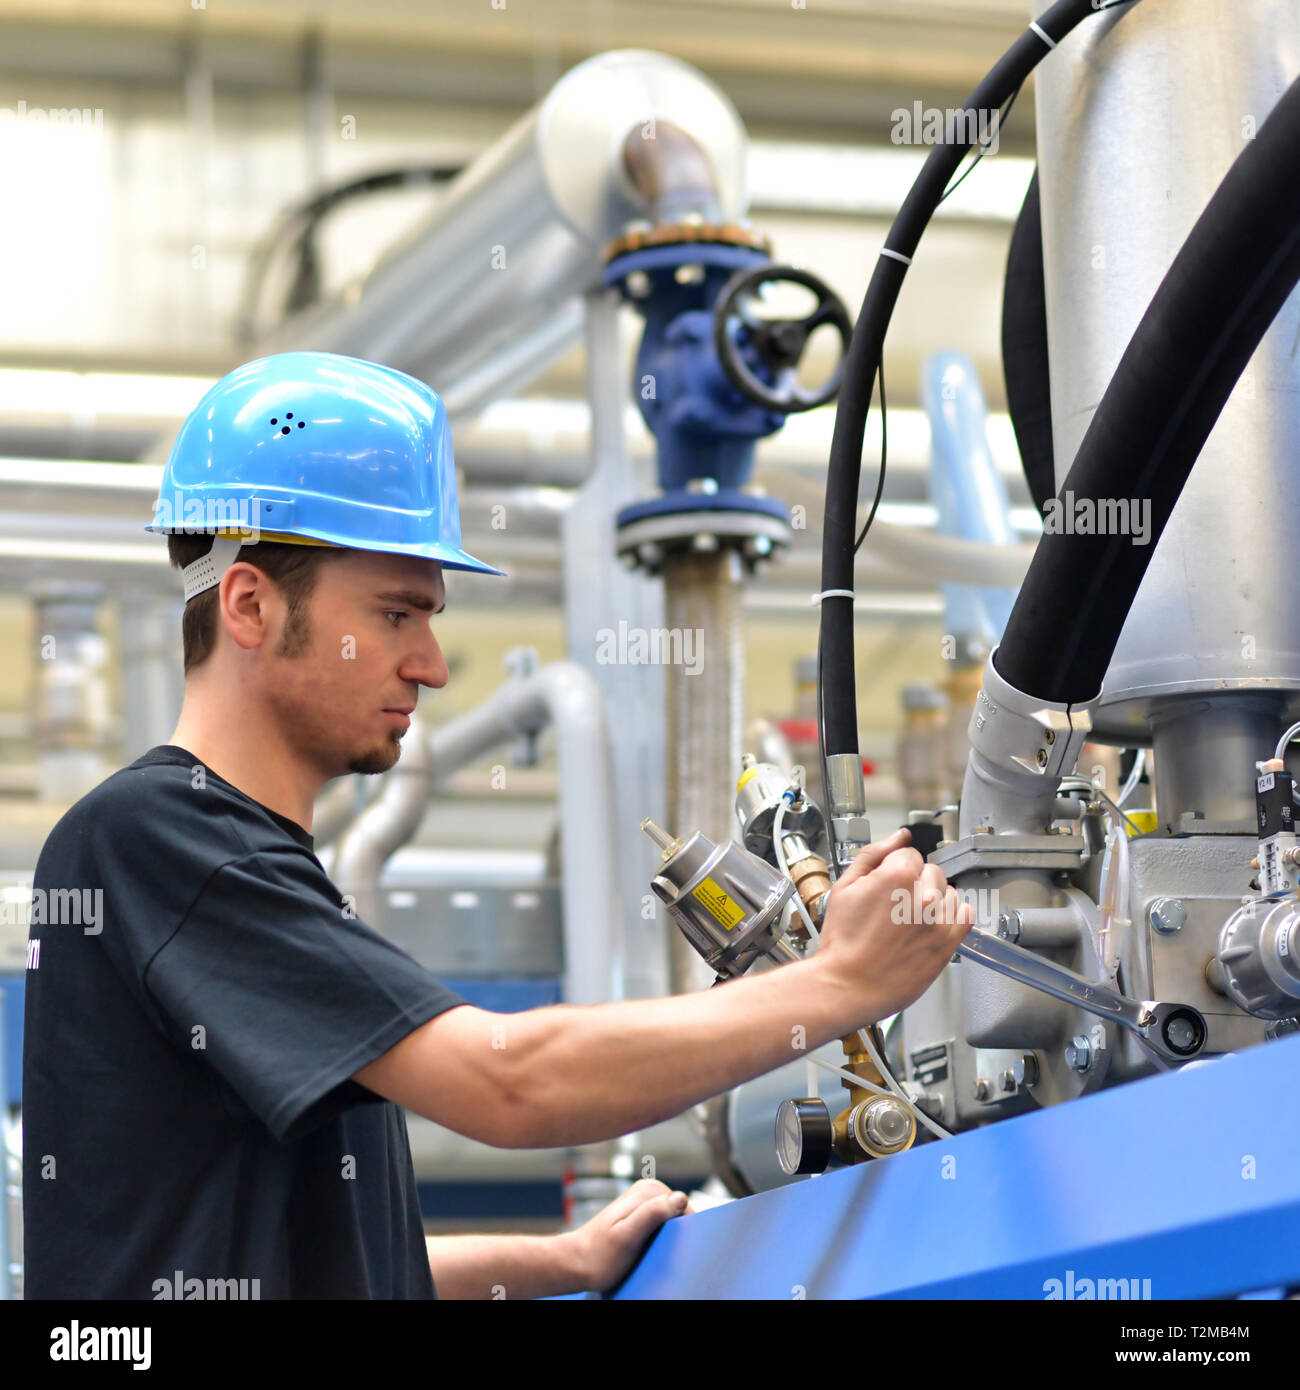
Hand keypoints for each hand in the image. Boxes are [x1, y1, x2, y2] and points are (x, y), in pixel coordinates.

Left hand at [561, 1178, 692, 1292]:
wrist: (576, 1263)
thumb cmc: (600, 1255)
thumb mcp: (627, 1236)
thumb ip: (652, 1214)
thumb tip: (681, 1198)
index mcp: (649, 1190)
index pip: (685, 1209)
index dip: (683, 1232)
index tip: (668, 1250)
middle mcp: (648, 1191)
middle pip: (680, 1214)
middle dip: (676, 1234)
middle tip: (656, 1253)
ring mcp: (644, 1203)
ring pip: (672, 1222)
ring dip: (669, 1239)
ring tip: (649, 1253)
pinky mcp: (640, 1216)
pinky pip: (662, 1227)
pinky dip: (660, 1241)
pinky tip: (648, 1252)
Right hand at [814, 827, 972, 1020]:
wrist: (848, 985)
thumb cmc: (843, 942)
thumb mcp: (845, 887)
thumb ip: (875, 854)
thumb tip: (899, 836)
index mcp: (897, 876)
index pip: (909, 854)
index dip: (894, 868)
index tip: (886, 885)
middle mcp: (923, 895)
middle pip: (932, 871)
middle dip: (915, 882)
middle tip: (895, 904)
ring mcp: (939, 921)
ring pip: (949, 891)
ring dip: (934, 898)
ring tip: (911, 918)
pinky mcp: (949, 943)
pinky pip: (966, 914)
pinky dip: (953, 915)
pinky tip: (932, 924)